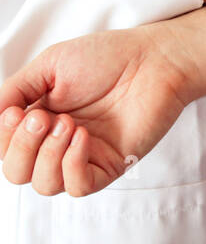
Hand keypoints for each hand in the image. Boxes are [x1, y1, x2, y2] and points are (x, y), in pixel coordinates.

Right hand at [0, 24, 192, 196]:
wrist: (152, 59)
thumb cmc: (106, 57)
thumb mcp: (48, 66)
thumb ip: (14, 92)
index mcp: (38, 120)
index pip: (4, 148)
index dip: (2, 137)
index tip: (16, 111)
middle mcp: (56, 143)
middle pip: (17, 173)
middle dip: (21, 147)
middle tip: (43, 118)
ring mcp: (82, 156)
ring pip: (44, 184)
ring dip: (48, 155)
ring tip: (68, 123)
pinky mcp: (109, 166)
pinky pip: (78, 186)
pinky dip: (71, 165)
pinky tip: (82, 137)